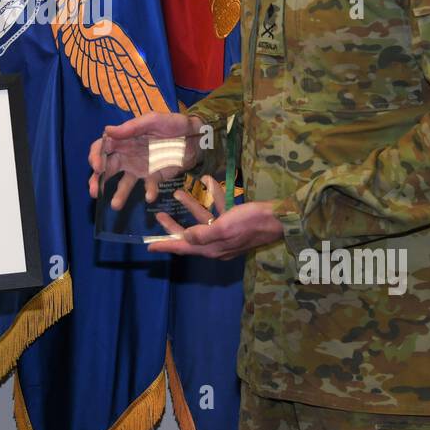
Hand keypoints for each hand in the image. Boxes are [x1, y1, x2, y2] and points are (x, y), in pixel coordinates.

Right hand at [87, 111, 199, 206]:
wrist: (196, 137)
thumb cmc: (173, 124)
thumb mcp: (153, 120)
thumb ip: (131, 127)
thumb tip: (106, 131)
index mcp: (124, 139)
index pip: (102, 148)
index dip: (95, 157)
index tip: (97, 167)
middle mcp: (127, 155)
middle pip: (106, 168)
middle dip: (97, 180)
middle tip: (94, 192)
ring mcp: (139, 168)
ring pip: (123, 183)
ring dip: (118, 194)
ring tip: (115, 205)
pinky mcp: (154, 177)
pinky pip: (147, 187)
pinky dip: (148, 192)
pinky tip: (150, 196)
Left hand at [148, 175, 282, 260]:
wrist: (280, 218)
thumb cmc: (251, 222)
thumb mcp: (224, 227)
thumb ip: (203, 234)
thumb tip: (184, 237)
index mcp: (212, 248)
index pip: (183, 248)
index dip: (166, 245)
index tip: (149, 246)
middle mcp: (217, 244)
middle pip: (189, 235)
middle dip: (174, 225)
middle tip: (159, 215)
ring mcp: (226, 234)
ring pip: (203, 220)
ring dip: (191, 205)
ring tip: (179, 193)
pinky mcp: (235, 224)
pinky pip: (218, 212)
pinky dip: (213, 199)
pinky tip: (209, 181)